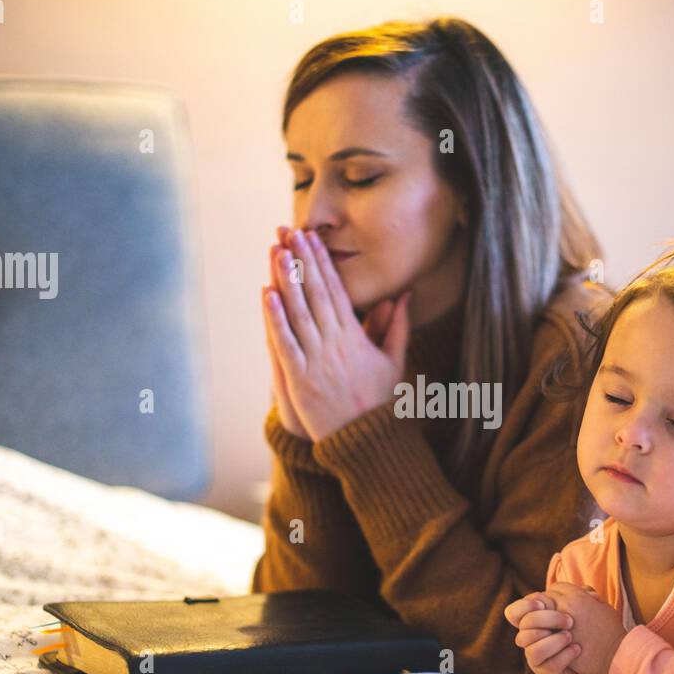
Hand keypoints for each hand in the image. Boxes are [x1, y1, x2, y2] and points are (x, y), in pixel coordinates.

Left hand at [261, 227, 410, 441]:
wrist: (366, 440)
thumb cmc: (379, 401)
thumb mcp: (394, 361)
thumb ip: (398, 326)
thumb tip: (406, 296)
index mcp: (356, 337)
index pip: (337, 290)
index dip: (322, 262)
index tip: (312, 238)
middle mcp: (336, 344)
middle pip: (316, 294)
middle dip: (303, 261)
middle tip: (291, 232)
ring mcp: (317, 360)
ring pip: (299, 313)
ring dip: (287, 280)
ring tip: (278, 252)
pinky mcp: (300, 379)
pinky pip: (286, 343)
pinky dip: (275, 319)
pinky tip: (267, 294)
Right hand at [504, 592, 613, 673]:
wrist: (593, 658)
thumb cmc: (583, 631)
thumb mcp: (579, 612)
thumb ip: (578, 599)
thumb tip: (586, 589)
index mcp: (533, 621)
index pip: (513, 612)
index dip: (523, 607)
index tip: (543, 603)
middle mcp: (529, 639)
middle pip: (525, 627)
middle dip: (547, 620)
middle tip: (569, 620)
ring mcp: (536, 658)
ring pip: (533, 649)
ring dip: (554, 641)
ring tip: (571, 636)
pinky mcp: (546, 673)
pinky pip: (550, 665)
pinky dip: (564, 655)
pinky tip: (577, 649)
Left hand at [542, 582, 627, 673]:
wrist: (616, 654)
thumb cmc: (612, 630)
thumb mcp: (603, 606)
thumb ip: (590, 596)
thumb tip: (583, 589)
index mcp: (577, 596)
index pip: (557, 587)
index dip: (558, 594)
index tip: (561, 603)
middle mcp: (565, 607)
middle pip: (545, 599)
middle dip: (548, 605)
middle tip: (552, 615)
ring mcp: (559, 625)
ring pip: (539, 616)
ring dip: (543, 621)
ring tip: (550, 627)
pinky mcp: (556, 642)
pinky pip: (542, 635)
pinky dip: (545, 636)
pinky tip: (552, 639)